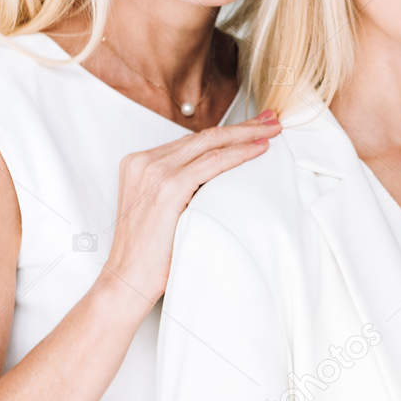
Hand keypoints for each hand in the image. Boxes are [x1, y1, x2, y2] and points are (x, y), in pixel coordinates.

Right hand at [96, 110, 282, 310]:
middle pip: (203, 136)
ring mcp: (153, 171)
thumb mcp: (164, 208)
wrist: (128, 279)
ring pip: (210, 143)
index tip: (254, 126)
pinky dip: (239, 153)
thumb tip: (221, 175)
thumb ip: (182, 186)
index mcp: (140, 163)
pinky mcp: (167, 187)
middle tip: (272, 120)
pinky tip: (259, 149)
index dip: (226, 132)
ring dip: (246, 135)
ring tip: (273, 131)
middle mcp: (144, 161)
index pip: (192, 141)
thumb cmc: (151, 252)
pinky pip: (211, 163)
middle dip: (243, 126)